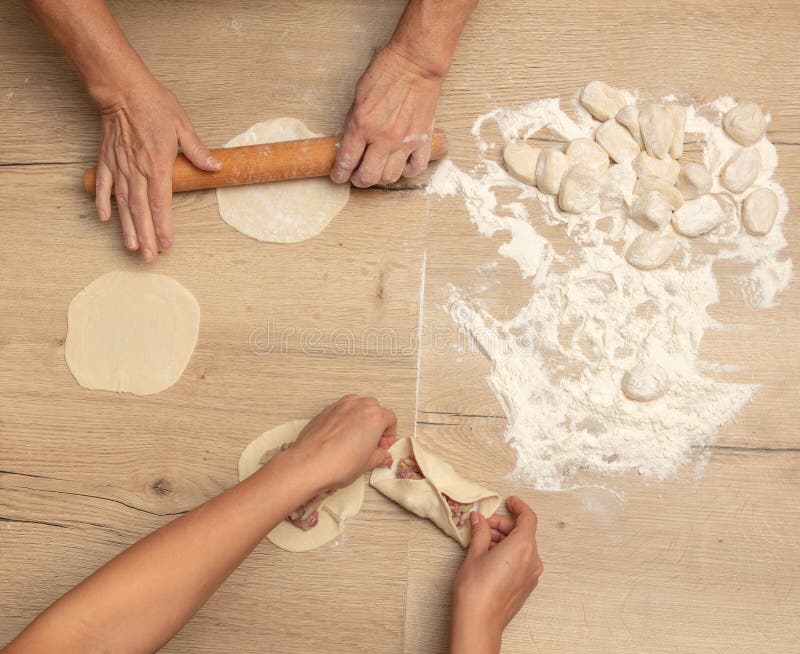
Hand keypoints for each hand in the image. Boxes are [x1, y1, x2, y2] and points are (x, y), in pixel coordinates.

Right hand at [95, 76, 220, 260]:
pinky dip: (102, 202)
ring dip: (127, 227)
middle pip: (140, 210)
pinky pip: (103, 185)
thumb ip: (197, 150)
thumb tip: (215, 166)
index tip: (166, 244)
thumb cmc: (154, 105)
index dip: (163, 226)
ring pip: (122, 203)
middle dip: (146, 235)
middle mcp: (136, 171)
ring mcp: (119, 166)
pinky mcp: (106, 159)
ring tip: (131, 247)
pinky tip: (104, 218)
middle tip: (149, 257)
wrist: (122, 89)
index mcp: (157, 165)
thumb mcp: (182, 126)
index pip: (160, 203)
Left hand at [291, 395, 396, 491]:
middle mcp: (358, 406)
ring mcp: (340, 406)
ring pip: (357, 406)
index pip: (390, 419)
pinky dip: (344, 419)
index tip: (382, 447)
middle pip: (374, 408)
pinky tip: (339, 438)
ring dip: (360, 418)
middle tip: (371, 443)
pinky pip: (340, 411)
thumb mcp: (367, 463)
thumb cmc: (339, 463)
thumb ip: (379, 456)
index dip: (389, 435)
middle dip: (376, 424)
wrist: (309, 464)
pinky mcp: (325, 411)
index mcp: (374, 416)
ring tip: (355, 438)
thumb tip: (383, 456)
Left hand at [331, 46, 441, 187]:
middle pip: (369, 176)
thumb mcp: (358, 96)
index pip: (347, 161)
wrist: (415, 64)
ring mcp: (405, 142)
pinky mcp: (423, 140)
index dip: (340, 174)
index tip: (339, 176)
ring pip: (391, 177)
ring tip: (378, 171)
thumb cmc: (386, 72)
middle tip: (357, 177)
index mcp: (362, 125)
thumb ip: (354, 123)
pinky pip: (416, 168)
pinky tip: (402, 166)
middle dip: (359, 180)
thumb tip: (350, 143)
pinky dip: (408, 171)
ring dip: (381, 178)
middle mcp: (383, 138)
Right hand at [450, 497, 542, 653]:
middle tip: (483, 525)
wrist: (479, 622)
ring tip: (482, 542)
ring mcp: (531, 575)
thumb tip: (479, 519)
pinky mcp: (526, 586)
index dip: (518, 507)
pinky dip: (508, 552)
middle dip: (503, 525)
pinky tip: (489, 556)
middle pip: (523, 532)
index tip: (509, 502)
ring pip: (522, 547)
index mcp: (522, 547)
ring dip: (505, 539)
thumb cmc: (476, 591)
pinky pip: (521, 561)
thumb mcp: (475, 553)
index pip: (528, 518)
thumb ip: (480, 532)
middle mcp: (532, 560)